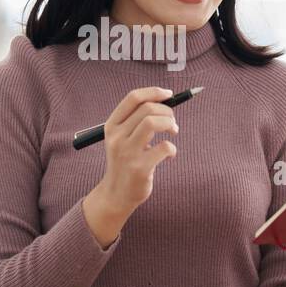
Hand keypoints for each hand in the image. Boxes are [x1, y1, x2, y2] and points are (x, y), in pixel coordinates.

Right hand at [82, 87, 177, 246]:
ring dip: (170, 124)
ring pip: (152, 122)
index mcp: (112, 125)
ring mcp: (127, 152)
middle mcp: (117, 137)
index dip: (154, 92)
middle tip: (172, 122)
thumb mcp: (122, 138)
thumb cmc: (125, 162)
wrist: (116, 194)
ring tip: (173, 132)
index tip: (168, 94)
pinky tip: (170, 155)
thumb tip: (166, 102)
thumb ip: (137, 121)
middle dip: (167, 111)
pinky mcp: (140, 168)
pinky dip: (172, 148)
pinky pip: (164, 147)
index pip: (133, 98)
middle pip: (147, 108)